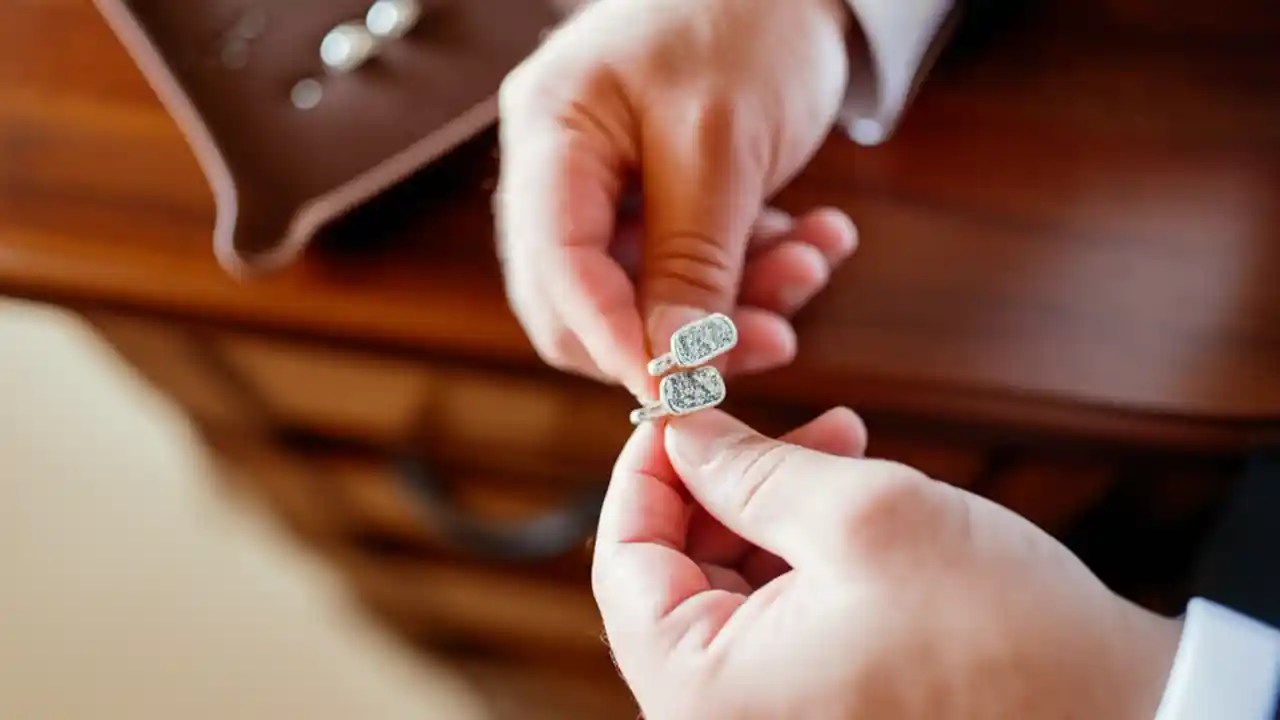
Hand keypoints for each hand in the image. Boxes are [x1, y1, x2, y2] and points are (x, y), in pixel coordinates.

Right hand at [497, 0, 856, 396]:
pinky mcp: (656, 195)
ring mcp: (607, 183)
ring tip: (812, 267)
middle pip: (590, 300)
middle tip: (775, 338)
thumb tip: (671, 368)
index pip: (556, 272)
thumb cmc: (746, 22)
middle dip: (682, 331)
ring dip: (737, 300)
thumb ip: (691, 263)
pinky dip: (753, 268)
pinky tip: (814, 240)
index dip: (615, 342)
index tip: (686, 390)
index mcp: (550, 136)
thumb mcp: (721, 147)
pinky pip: (690, 264)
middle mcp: (563, 167)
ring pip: (651, 292)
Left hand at [593, 410, 1182, 718]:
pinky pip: (773, 621)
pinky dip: (799, 555)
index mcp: (702, 690)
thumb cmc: (1000, 635)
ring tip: (839, 444)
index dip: (647, 467)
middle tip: (782, 416)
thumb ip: (748, 468)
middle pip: (671, 575)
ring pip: (725, 590)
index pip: (621, 560)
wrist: (1124, 718)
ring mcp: (769, 719)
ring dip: (767, 510)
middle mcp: (719, 719)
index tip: (683, 404)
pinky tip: (851, 499)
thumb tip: (679, 428)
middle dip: (720, 484)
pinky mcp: (817, 711)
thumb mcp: (862, 517)